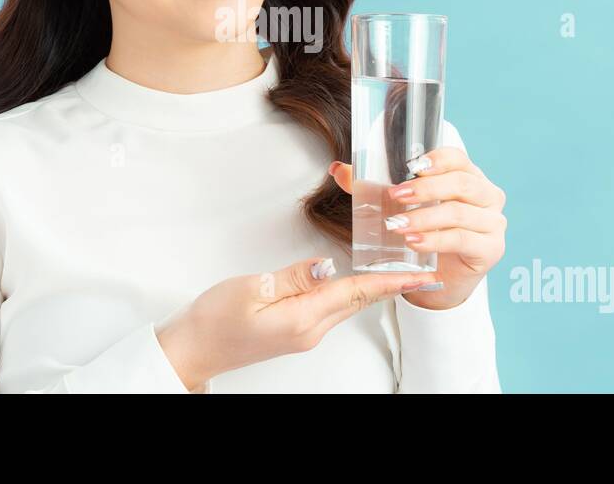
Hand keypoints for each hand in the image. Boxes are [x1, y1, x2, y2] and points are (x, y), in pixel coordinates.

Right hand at [156, 256, 438, 390]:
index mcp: (302, 319)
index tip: (421, 275)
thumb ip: (293, 276)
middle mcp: (310, 330)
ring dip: (372, 287)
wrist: (192, 350)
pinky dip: (350, 292)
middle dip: (391, 283)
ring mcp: (304, 334)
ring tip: (397, 269)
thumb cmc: (213, 320)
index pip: (356, 293)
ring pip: (346, 303)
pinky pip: (331, 308)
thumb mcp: (251, 288)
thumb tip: (326, 264)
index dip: (390, 281)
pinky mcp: (295, 331)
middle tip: (420, 265)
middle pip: (358, 299)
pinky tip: (356, 281)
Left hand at [329, 147, 506, 310]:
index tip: (410, 168)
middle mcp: (486, 195)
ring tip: (397, 225)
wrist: (438, 277)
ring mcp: (493, 222)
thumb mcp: (396, 207)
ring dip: (425, 217)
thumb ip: (369, 187)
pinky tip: (415, 242)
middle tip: (395, 197)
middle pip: (462, 182)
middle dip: (426, 189)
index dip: (436, 159)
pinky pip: (463, 239)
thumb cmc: (424, 233)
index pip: (457, 158)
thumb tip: (338, 169)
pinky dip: (436, 240)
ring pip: (460, 212)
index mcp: (468, 176)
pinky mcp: (490, 249)